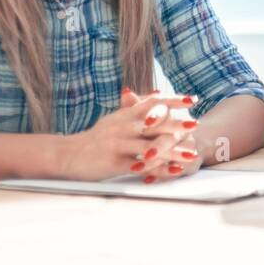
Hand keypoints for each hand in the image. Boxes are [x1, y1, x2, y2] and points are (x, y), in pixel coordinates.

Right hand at [59, 88, 199, 181]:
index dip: (173, 101)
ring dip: (172, 152)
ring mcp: (118, 145)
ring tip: (190, 155)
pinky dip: (158, 169)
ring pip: (149, 147)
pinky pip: (140, 166)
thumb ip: (137, 107)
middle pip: (154, 124)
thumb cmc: (95, 138)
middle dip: (177, 125)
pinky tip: (173, 171)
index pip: (153, 102)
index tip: (192, 99)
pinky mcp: (113, 163)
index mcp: (125, 115)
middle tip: (196, 125)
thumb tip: (158, 93)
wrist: (66, 155)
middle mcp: (123, 127)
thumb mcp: (115, 119)